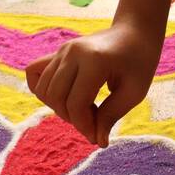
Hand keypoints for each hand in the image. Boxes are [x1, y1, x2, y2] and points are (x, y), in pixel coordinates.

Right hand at [25, 20, 163, 146]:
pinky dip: (44, 90)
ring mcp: (63, 50)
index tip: (98, 137)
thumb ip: (111, 116)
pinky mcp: (58, 51)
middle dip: (72, 119)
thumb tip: (96, 142)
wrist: (135, 32)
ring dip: (59, 107)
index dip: (84, 126)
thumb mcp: (134, 92)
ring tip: (85, 108)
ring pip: (42, 89)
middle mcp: (73, 52)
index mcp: (94, 60)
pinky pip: (34, 73)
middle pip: (56, 98)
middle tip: (95, 121)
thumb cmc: (140, 62)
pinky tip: (66, 95)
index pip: (75, 104)